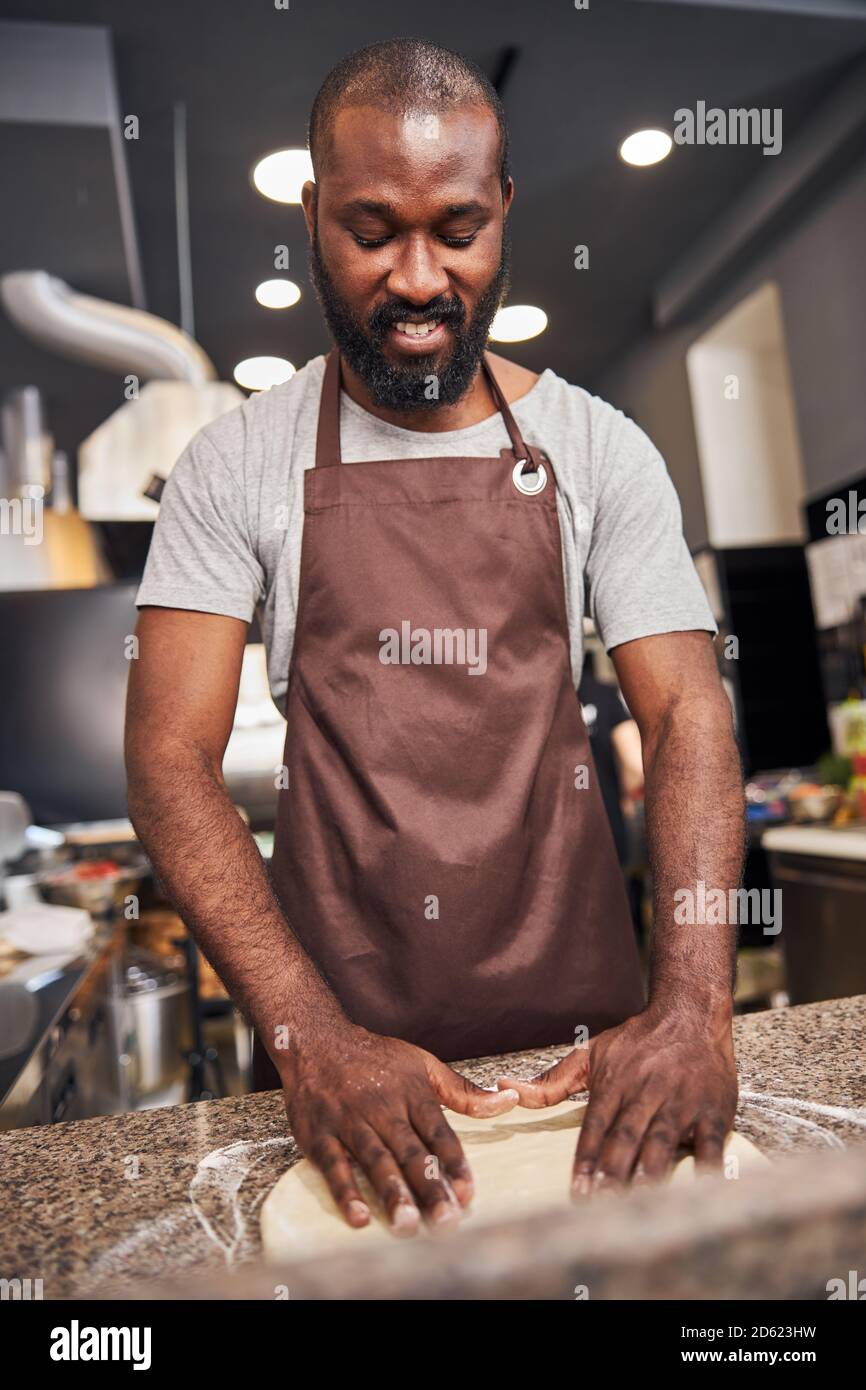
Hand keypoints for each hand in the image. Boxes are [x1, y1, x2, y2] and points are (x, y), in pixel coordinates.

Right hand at [279, 1022, 519, 1234]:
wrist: (316, 1040)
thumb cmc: (375, 1057)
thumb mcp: (423, 1065)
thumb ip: (463, 1091)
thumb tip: (508, 1101)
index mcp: (411, 1093)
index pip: (438, 1133)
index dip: (453, 1165)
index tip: (467, 1195)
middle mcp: (382, 1108)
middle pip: (409, 1152)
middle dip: (429, 1188)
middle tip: (446, 1223)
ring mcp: (349, 1121)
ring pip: (374, 1160)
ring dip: (392, 1193)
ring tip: (407, 1225)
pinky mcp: (319, 1134)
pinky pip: (334, 1165)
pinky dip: (345, 1191)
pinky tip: (359, 1218)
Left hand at [496, 1005, 736, 1194]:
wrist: (690, 1013)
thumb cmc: (637, 1041)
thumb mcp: (591, 1054)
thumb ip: (551, 1082)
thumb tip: (505, 1088)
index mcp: (615, 1084)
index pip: (596, 1127)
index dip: (586, 1160)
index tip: (578, 1191)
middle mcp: (646, 1094)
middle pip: (627, 1138)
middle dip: (614, 1173)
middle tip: (603, 1207)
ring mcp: (682, 1103)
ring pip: (663, 1142)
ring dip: (651, 1172)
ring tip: (641, 1202)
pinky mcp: (714, 1111)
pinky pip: (711, 1143)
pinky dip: (706, 1166)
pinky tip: (700, 1189)